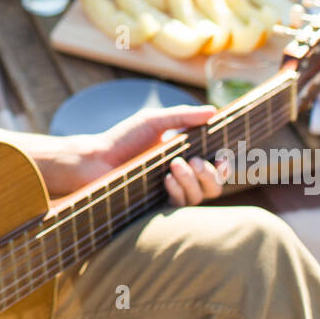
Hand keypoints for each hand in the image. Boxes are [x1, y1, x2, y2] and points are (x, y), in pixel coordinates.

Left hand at [72, 105, 228, 206]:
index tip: (221, 157)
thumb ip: (183, 117)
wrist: (95, 160)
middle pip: (214, 185)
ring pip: (200, 196)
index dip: (224, 164)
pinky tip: (166, 180)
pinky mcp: (158, 206)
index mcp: (184, 154)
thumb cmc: (122, 139)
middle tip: (195, 161)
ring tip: (174, 165)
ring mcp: (170, 193)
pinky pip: (181, 206)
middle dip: (211, 174)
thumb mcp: (153, 121)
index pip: (215, 164)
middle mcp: (182, 176)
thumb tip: (213, 111)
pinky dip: (179, 192)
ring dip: (192, 180)